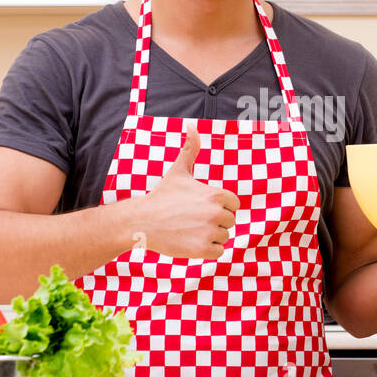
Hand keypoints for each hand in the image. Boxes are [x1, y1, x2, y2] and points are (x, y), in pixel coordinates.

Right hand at [130, 122, 239, 258]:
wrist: (142, 222)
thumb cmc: (162, 196)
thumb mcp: (179, 171)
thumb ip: (191, 148)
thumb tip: (192, 125)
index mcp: (216, 194)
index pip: (233, 204)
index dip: (219, 206)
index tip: (200, 207)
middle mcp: (216, 213)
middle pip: (229, 221)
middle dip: (214, 222)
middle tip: (192, 219)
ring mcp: (210, 232)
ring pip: (223, 237)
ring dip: (210, 236)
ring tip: (189, 229)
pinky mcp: (203, 250)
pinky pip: (218, 251)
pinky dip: (207, 249)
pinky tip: (191, 241)